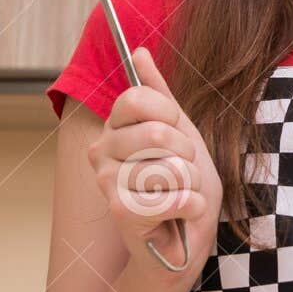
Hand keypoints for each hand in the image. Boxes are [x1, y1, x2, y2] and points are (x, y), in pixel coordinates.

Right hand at [88, 46, 221, 289]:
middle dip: (187, 156)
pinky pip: (174, 196)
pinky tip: (181, 215)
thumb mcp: (180, 133)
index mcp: (114, 127)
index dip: (171, 117)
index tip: (176, 136)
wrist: (184, 241)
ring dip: (190, 185)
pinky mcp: (121, 212)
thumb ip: (160, 94)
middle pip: (157, 132)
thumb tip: (139, 50)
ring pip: (170, 168)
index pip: (138, 97)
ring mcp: (107, 182)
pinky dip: (192, 207)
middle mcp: (100, 151)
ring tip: (179, 196)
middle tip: (182, 173)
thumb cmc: (182, 187)